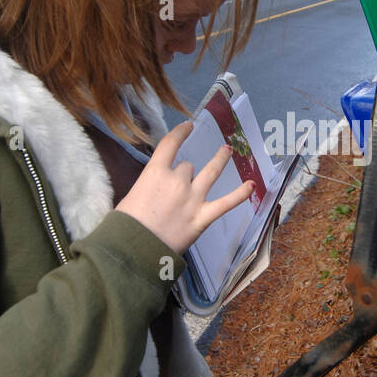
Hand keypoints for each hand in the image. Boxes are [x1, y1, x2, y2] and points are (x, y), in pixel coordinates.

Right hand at [114, 121, 254, 254]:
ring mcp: (193, 198)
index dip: (180, 133)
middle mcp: (177, 181)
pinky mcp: (202, 217)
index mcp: (154, 173)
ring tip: (226, 151)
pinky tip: (251, 185)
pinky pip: (226, 203)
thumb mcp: (129, 197)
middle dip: (184, 174)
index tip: (188, 126)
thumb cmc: (125, 226)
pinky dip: (240, 194)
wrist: (134, 249)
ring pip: (210, 173)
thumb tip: (154, 191)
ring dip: (219, 160)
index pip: (170, 144)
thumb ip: (146, 188)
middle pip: (186, 166)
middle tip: (176, 188)